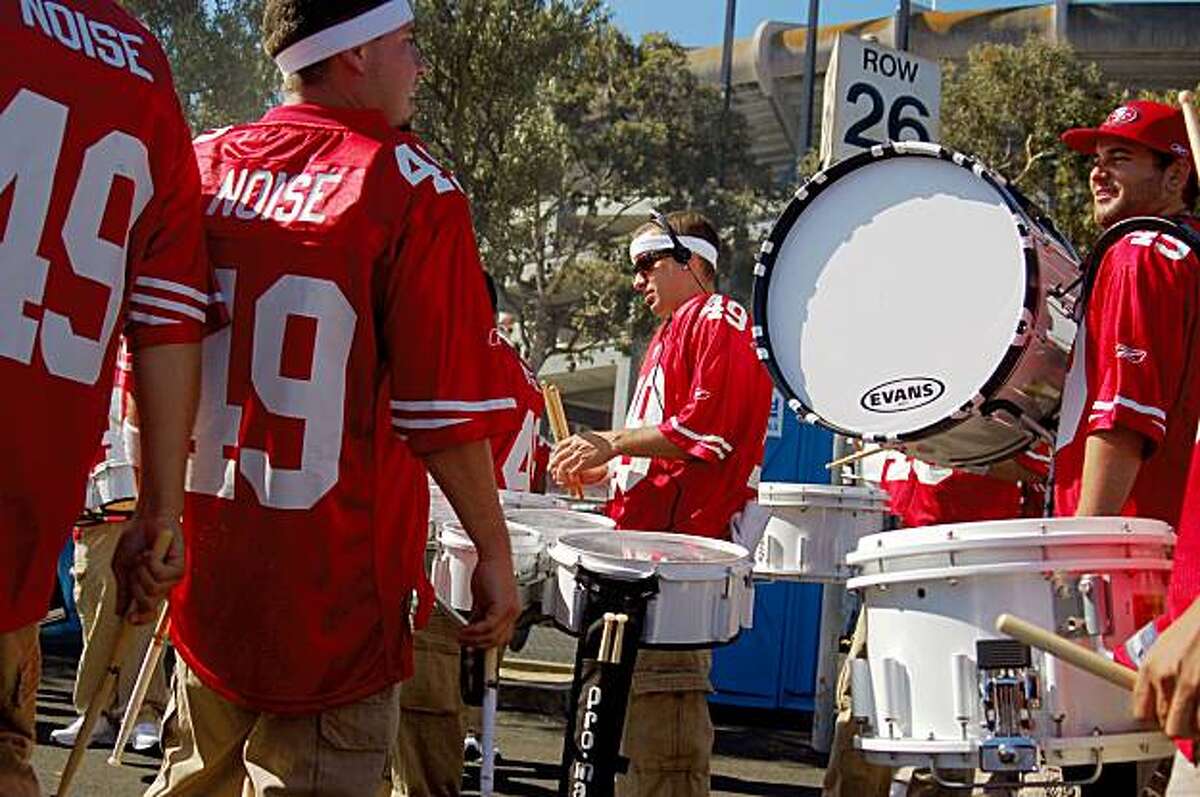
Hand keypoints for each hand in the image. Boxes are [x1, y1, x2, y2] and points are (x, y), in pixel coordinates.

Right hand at [111, 512, 184, 624]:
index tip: (129, 620)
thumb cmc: (135, 539)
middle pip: (146, 603)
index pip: (148, 612)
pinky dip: (151, 561)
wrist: (146, 518)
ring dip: (142, 571)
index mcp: (148, 588)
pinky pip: (159, 574)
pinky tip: (153, 551)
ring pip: (152, 590)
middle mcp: (162, 586)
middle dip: (134, 585)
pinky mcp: (179, 568)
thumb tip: (120, 612)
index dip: (141, 618)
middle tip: (136, 566)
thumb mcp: (122, 567)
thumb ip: (123, 590)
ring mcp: (172, 578)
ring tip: (145, 556)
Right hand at [459, 555, 518, 649]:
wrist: (494, 554)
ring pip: (492, 637)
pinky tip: (464, 629)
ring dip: (473, 639)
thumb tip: (472, 626)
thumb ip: (480, 613)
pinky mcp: (503, 606)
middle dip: (478, 645)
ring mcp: (510, 610)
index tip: (472, 644)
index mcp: (511, 611)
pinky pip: (488, 627)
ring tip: (461, 636)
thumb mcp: (484, 598)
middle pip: (497, 641)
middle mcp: (513, 612)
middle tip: (463, 642)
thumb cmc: (491, 570)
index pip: (501, 637)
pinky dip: (474, 631)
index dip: (485, 643)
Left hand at [550, 431, 616, 484]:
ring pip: (562, 466)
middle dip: (553, 465)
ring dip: (559, 474)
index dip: (554, 454)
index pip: (558, 446)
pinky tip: (571, 480)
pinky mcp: (584, 463)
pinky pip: (572, 472)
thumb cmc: (606, 440)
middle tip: (552, 471)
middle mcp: (574, 446)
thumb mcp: (589, 437)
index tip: (554, 459)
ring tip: (559, 478)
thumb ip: (580, 442)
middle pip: (557, 457)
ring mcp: (578, 454)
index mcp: (575, 438)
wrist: (614, 442)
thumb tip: (577, 446)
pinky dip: (570, 478)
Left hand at [1133, 601, 1199, 737]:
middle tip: (1189, 718)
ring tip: (1199, 715)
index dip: (1156, 720)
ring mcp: (1193, 686)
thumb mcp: (1163, 648)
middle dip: (1182, 727)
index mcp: (1150, 668)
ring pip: (1192, 729)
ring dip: (1198, 727)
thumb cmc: (1193, 629)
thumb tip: (1154, 700)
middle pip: (1169, 727)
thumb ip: (1156, 675)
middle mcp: (1168, 678)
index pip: (1142, 713)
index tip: (1164, 720)